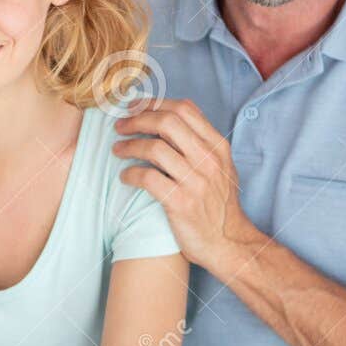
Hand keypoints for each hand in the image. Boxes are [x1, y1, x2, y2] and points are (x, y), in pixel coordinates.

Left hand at [112, 98, 259, 268]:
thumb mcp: (220, 167)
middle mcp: (208, 159)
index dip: (155, 103)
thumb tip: (166, 119)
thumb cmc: (218, 205)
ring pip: (154, 148)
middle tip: (120, 126)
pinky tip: (125, 177)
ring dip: (129, 146)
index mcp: (218, 146)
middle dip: (137, 119)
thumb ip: (199, 143)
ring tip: (117, 149)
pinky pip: (147, 178)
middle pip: (167, 122)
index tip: (135, 106)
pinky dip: (130, 175)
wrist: (227, 242)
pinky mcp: (180, 202)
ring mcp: (195, 181)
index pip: (184, 109)